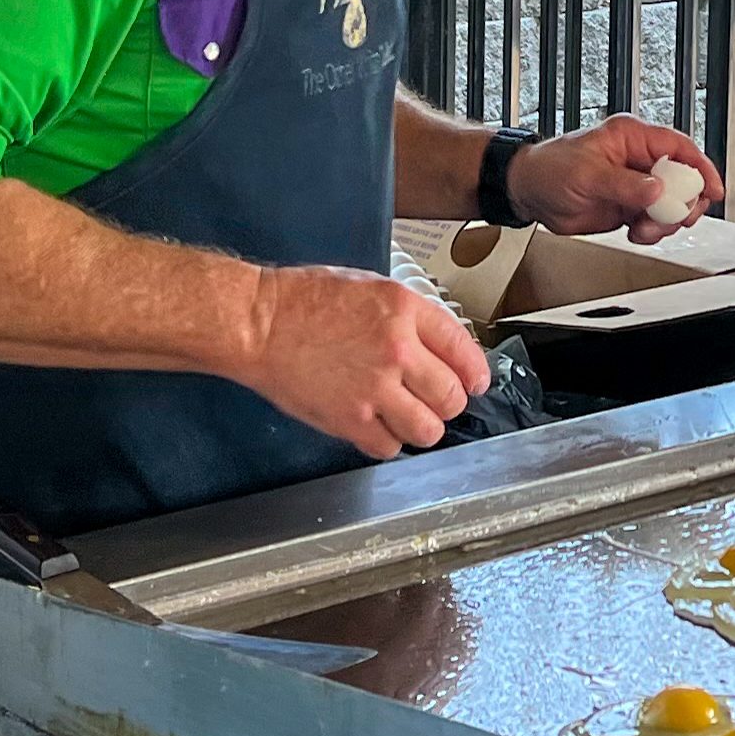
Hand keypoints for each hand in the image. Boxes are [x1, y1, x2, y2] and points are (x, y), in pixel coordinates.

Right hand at [238, 266, 489, 457]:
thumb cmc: (305, 300)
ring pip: (428, 429)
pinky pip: (388, 447)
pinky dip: (387, 442)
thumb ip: (409, 317)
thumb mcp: (371, 288)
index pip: (464, 350)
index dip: (476, 373)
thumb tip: (441, 346)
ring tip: (409, 418)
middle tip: (439, 403)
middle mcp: (398, 350)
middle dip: (450, 403)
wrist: (257, 323)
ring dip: (423, 427)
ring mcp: (374, 388)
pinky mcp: (349, 418)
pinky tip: (377, 427)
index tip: (477, 383)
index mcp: (406, 311)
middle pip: (452, 396)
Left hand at [509, 114, 724, 242]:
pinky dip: (652, 231)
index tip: (712, 189)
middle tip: (675, 217)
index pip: (680, 148)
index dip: (702, 167)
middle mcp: (639, 159)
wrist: (528, 192)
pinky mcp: (629, 206)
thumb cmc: (549, 168)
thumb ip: (625, 184)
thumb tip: (658, 191)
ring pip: (672, 204)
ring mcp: (636, 184)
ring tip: (644, 228)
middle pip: (684, 179)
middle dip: (684, 202)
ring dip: (665, 221)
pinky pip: (655, 219)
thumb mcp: (587, 175)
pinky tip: (636, 231)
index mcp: (632, 138)